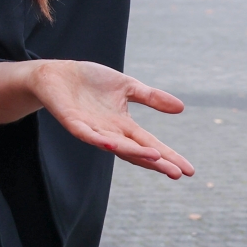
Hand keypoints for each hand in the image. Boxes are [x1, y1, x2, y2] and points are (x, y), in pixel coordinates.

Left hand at [22, 60, 193, 178]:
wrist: (56, 73)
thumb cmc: (90, 80)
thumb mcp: (127, 86)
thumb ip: (151, 97)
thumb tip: (181, 108)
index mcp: (122, 125)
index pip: (150, 143)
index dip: (169, 156)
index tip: (189, 170)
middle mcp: (109, 132)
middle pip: (137, 151)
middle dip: (157, 162)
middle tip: (178, 174)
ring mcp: (91, 129)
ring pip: (115, 146)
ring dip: (135, 152)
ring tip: (157, 158)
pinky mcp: (72, 122)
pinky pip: (87, 134)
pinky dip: (100, 140)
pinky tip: (113, 144)